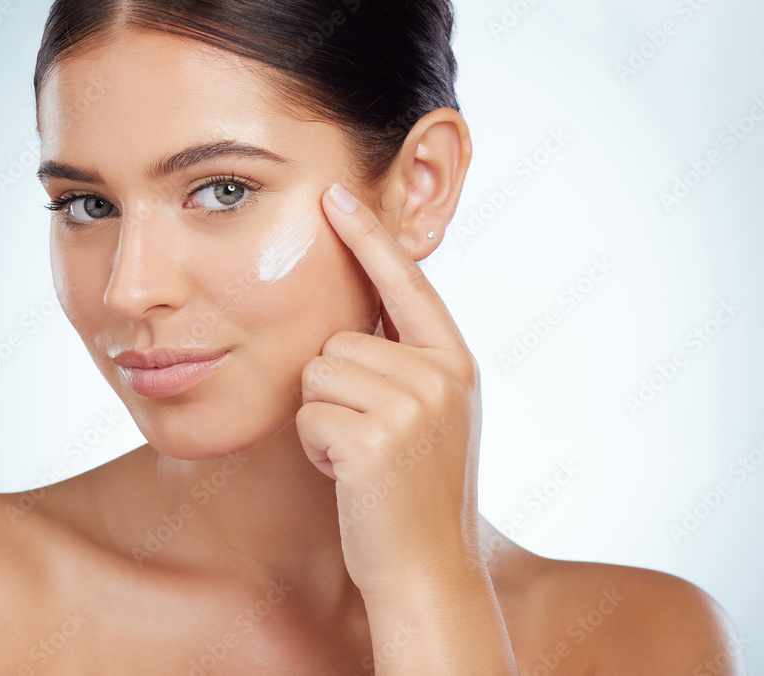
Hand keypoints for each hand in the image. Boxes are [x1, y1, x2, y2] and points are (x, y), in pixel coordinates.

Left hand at [295, 181, 483, 597]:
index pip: (406, 283)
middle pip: (337, 338)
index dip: (369, 236)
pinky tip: (348, 475)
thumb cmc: (414, 488)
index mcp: (455, 361)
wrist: (428, 568)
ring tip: (360, 456)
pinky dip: (315, 447)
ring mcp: (412, 406)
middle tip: (367, 437)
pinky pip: (308, 414)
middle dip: (334, 388)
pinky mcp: (375, 438)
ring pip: (317, 372)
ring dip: (322, 417)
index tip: (335, 194)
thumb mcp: (431, 412)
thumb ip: (406, 359)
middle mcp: (440, 375)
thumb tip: (356, 311)